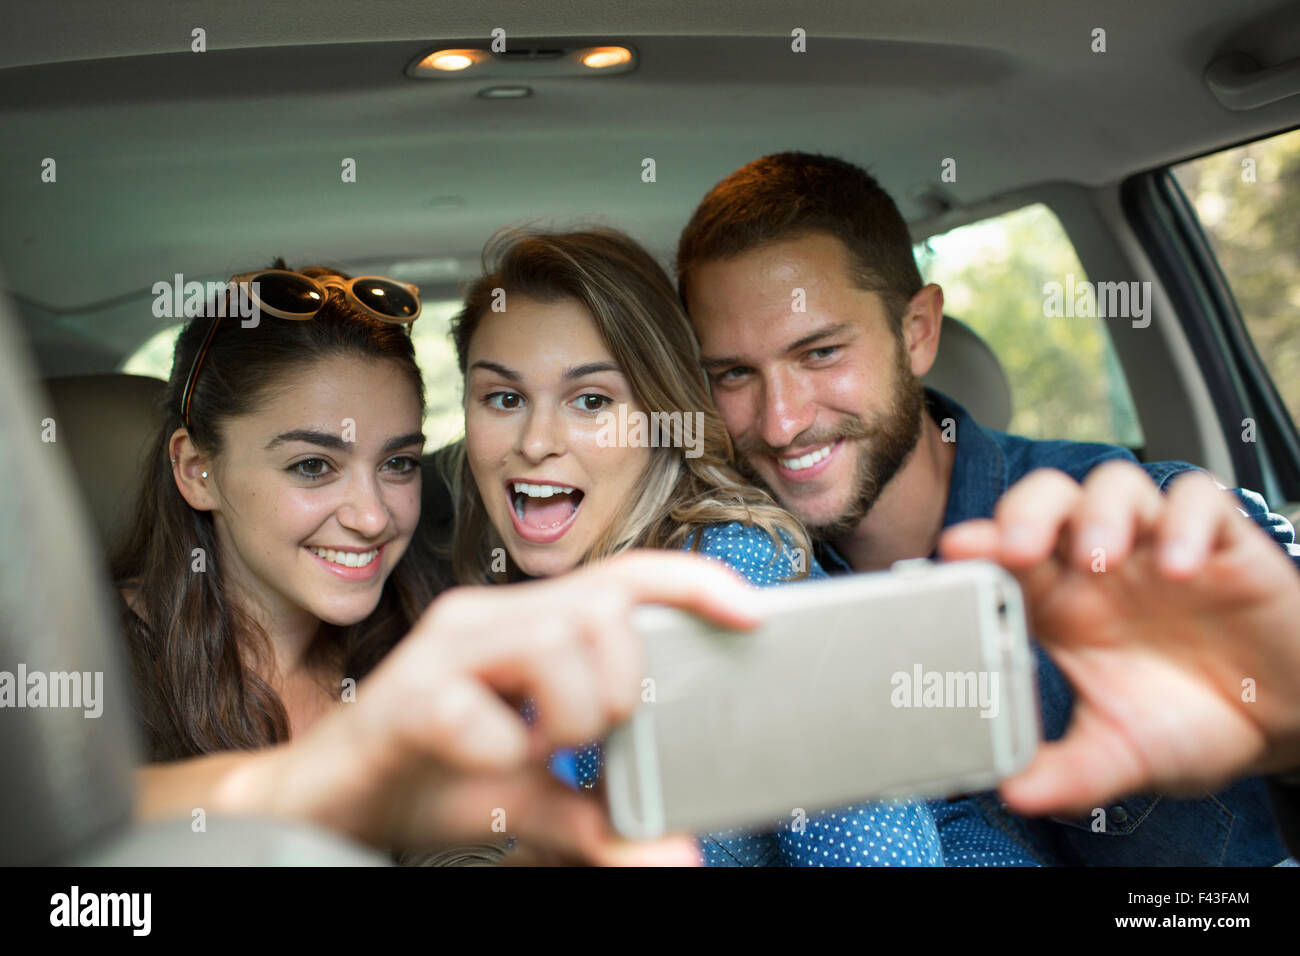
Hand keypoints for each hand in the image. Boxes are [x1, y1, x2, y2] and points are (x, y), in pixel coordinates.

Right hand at [233, 550, 757, 864]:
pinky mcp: (406, 693)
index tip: (749, 610)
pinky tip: (482, 765)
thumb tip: (672, 854)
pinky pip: (482, 713)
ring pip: (554, 639)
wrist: (332, 802)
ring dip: (568, 711)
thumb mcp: (532, 800)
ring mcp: (442, 647)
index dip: (689, 582)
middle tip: (587, 734)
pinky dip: (502, 752)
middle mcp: (485, 617)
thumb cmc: (432, 775)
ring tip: (538, 747)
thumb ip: (599, 820)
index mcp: (522, 623)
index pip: (621, 578)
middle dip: (618, 681)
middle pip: (599, 605)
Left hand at [939, 461, 1299, 817]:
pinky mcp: (1223, 543)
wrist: (1278, 728)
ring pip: (1115, 486)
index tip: (954, 549)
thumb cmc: (1186, 725)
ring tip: (1101, 558)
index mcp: (1058, 604)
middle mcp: (1098, 564)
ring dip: (1101, 512)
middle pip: (1048, 500)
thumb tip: (1014, 792)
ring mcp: (1156, 545)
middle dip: (1026, 513)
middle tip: (1021, 549)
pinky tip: (1182, 566)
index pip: (1004, 554)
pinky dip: (1187, 522)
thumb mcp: (1122, 755)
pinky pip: (1201, 501)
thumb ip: (1069, 772)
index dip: (979, 543)